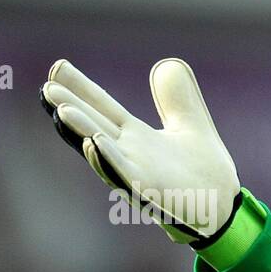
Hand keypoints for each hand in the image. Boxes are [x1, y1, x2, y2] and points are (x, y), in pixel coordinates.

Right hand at [40, 58, 240, 244]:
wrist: (223, 207)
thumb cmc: (206, 173)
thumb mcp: (193, 124)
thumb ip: (178, 98)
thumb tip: (168, 64)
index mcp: (137, 137)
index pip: (103, 107)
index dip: (82, 89)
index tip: (58, 67)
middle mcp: (130, 154)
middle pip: (93, 125)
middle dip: (70, 107)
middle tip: (46, 87)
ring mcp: (137, 174)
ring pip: (103, 151)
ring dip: (82, 132)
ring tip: (62, 110)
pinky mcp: (151, 193)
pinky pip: (126, 175)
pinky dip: (110, 160)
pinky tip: (95, 141)